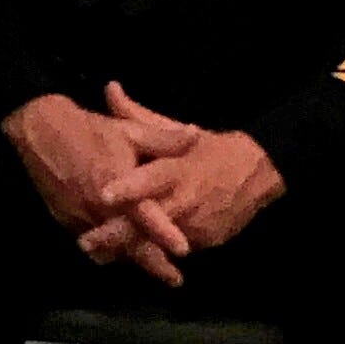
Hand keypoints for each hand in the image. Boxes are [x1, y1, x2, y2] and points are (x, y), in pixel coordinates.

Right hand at [4, 92, 187, 285]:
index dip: (164, 233)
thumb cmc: (88, 130)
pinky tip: (120, 248)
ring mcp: (81, 217)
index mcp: (118, 185)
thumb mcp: (129, 131)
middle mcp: (99, 208)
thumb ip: (163, 139)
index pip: (145, 215)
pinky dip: (108, 248)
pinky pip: (92, 241)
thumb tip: (197, 136)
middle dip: (153, 265)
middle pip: (129, 245)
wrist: (38, 131)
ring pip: (110, 248)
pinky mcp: (67, 220)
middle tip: (174, 280)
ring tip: (152, 268)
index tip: (184, 251)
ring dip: (131, 258)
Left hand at [96, 84, 285, 254]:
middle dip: (119, 234)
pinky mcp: (206, 241)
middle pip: (151, 221)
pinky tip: (126, 256)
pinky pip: (173, 249)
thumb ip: (136, 114)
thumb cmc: (206, 148)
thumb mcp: (174, 128)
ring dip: (131, 249)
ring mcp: (198, 224)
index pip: (152, 178)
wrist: (258, 173)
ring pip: (160, 242)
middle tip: (86, 242)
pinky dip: (152, 252)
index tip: (104, 194)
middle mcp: (187, 199)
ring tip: (97, 254)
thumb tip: (108, 87)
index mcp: (177, 168)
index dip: (130, 188)